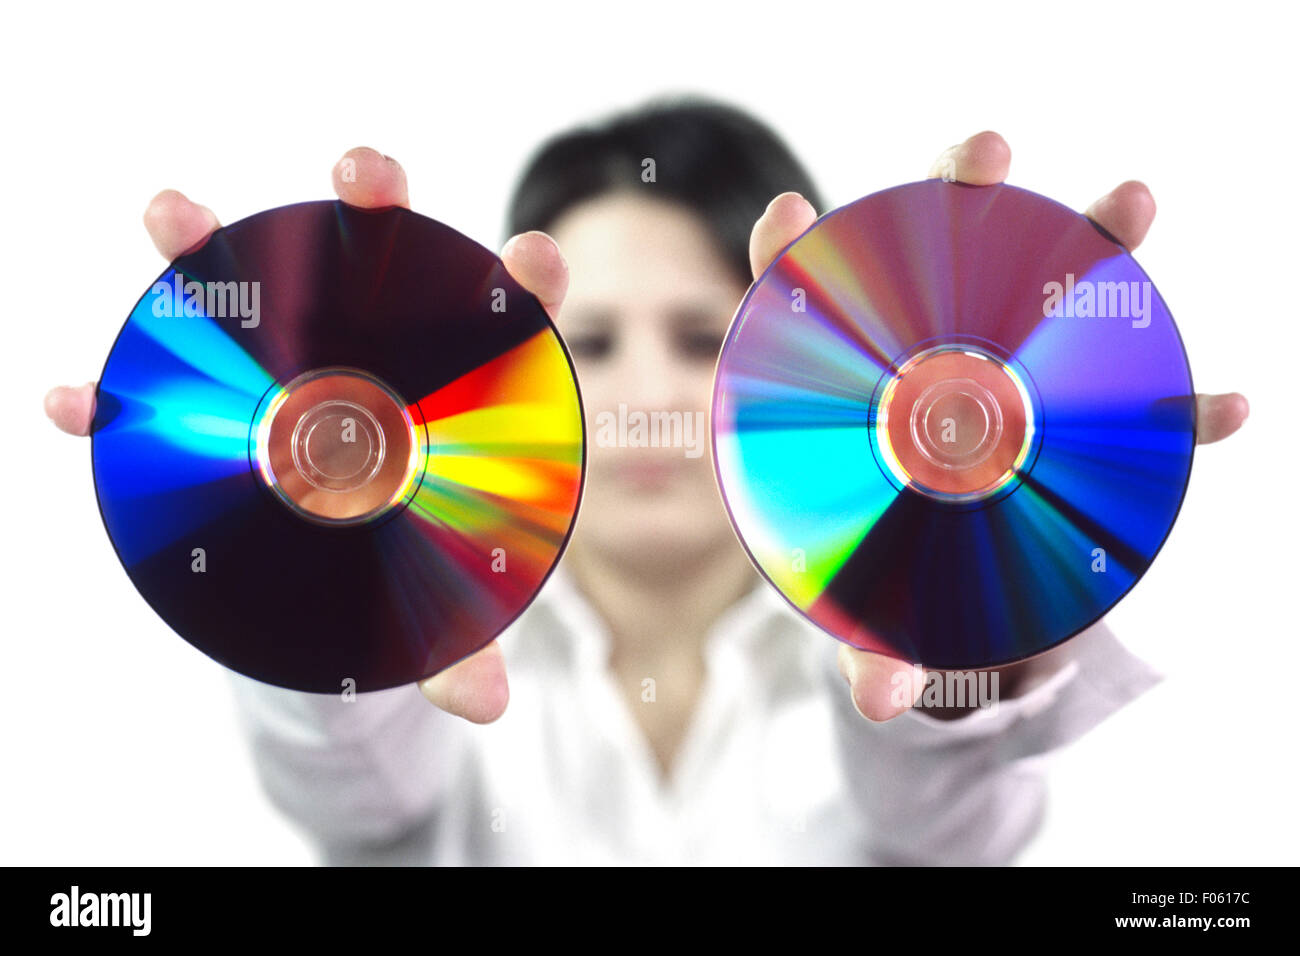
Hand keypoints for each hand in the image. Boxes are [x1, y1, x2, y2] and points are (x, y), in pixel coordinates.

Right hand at [42, 147, 565, 724]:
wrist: (344, 568)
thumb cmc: (412, 558)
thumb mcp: (440, 602)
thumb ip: (463, 636)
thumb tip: (488, 707)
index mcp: (457, 389)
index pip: (510, 318)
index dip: (526, 282)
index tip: (533, 259)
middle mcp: (379, 352)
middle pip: (384, 258)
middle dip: (377, 200)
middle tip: (364, 174)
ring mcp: (295, 367)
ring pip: (254, 287)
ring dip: (209, 245)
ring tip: (170, 217)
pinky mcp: (224, 403)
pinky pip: (163, 386)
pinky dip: (120, 395)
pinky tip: (78, 405)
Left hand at [747, 131, 1249, 721]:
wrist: (950, 576)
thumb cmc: (887, 567)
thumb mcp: (873, 600)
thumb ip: (869, 636)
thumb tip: (877, 704)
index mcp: (854, 394)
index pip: (807, 313)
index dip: (791, 261)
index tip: (786, 222)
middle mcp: (931, 364)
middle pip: (933, 263)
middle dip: (957, 198)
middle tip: (984, 154)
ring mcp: (1010, 380)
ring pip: (1046, 296)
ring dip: (1093, 244)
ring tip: (1133, 204)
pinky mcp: (1075, 419)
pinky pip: (1131, 403)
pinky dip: (1176, 404)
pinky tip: (1228, 406)